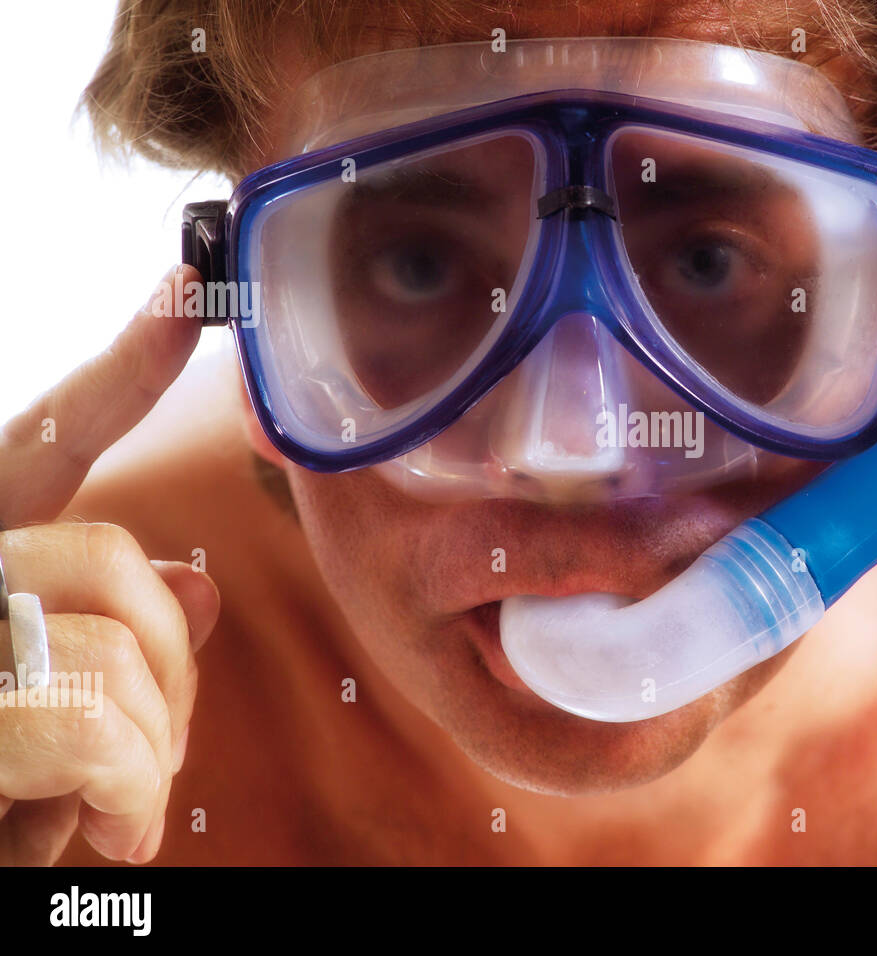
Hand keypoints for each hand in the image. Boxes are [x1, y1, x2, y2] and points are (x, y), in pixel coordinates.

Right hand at [0, 265, 218, 864]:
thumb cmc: (8, 803)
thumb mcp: (60, 734)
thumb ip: (113, 645)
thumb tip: (197, 585)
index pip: (46, 444)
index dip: (121, 369)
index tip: (186, 292)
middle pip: (110, 555)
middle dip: (167, 664)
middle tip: (147, 754)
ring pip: (107, 637)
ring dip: (150, 743)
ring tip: (116, 808)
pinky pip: (81, 719)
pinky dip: (125, 787)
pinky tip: (109, 830)